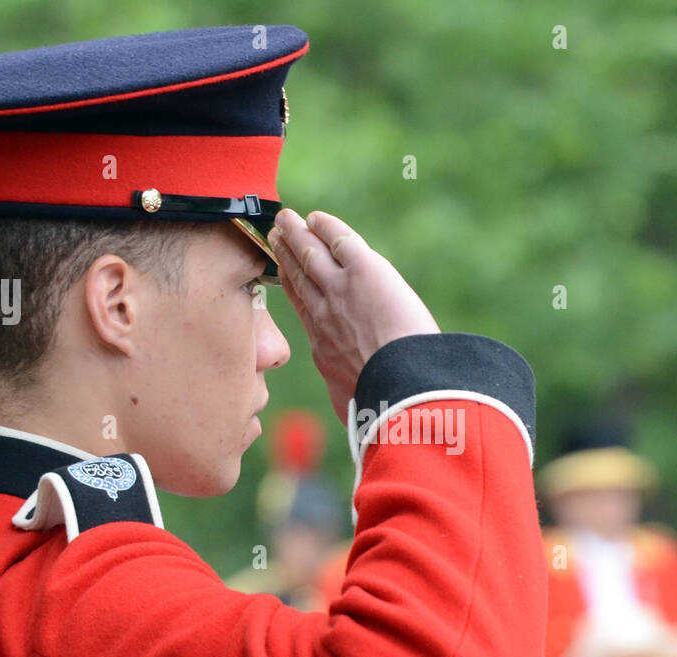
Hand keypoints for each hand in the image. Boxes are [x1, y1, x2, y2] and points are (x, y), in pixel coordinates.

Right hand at [268, 208, 439, 421]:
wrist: (401, 392)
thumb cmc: (383, 408)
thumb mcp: (355, 409)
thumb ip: (350, 402)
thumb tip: (353, 418)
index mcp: (324, 349)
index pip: (304, 308)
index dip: (291, 285)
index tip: (281, 270)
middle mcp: (324, 317)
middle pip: (299, 278)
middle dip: (286, 254)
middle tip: (275, 235)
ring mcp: (340, 292)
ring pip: (311, 256)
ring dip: (297, 235)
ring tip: (286, 219)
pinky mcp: (364, 272)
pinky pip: (340, 242)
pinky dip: (327, 228)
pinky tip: (317, 218)